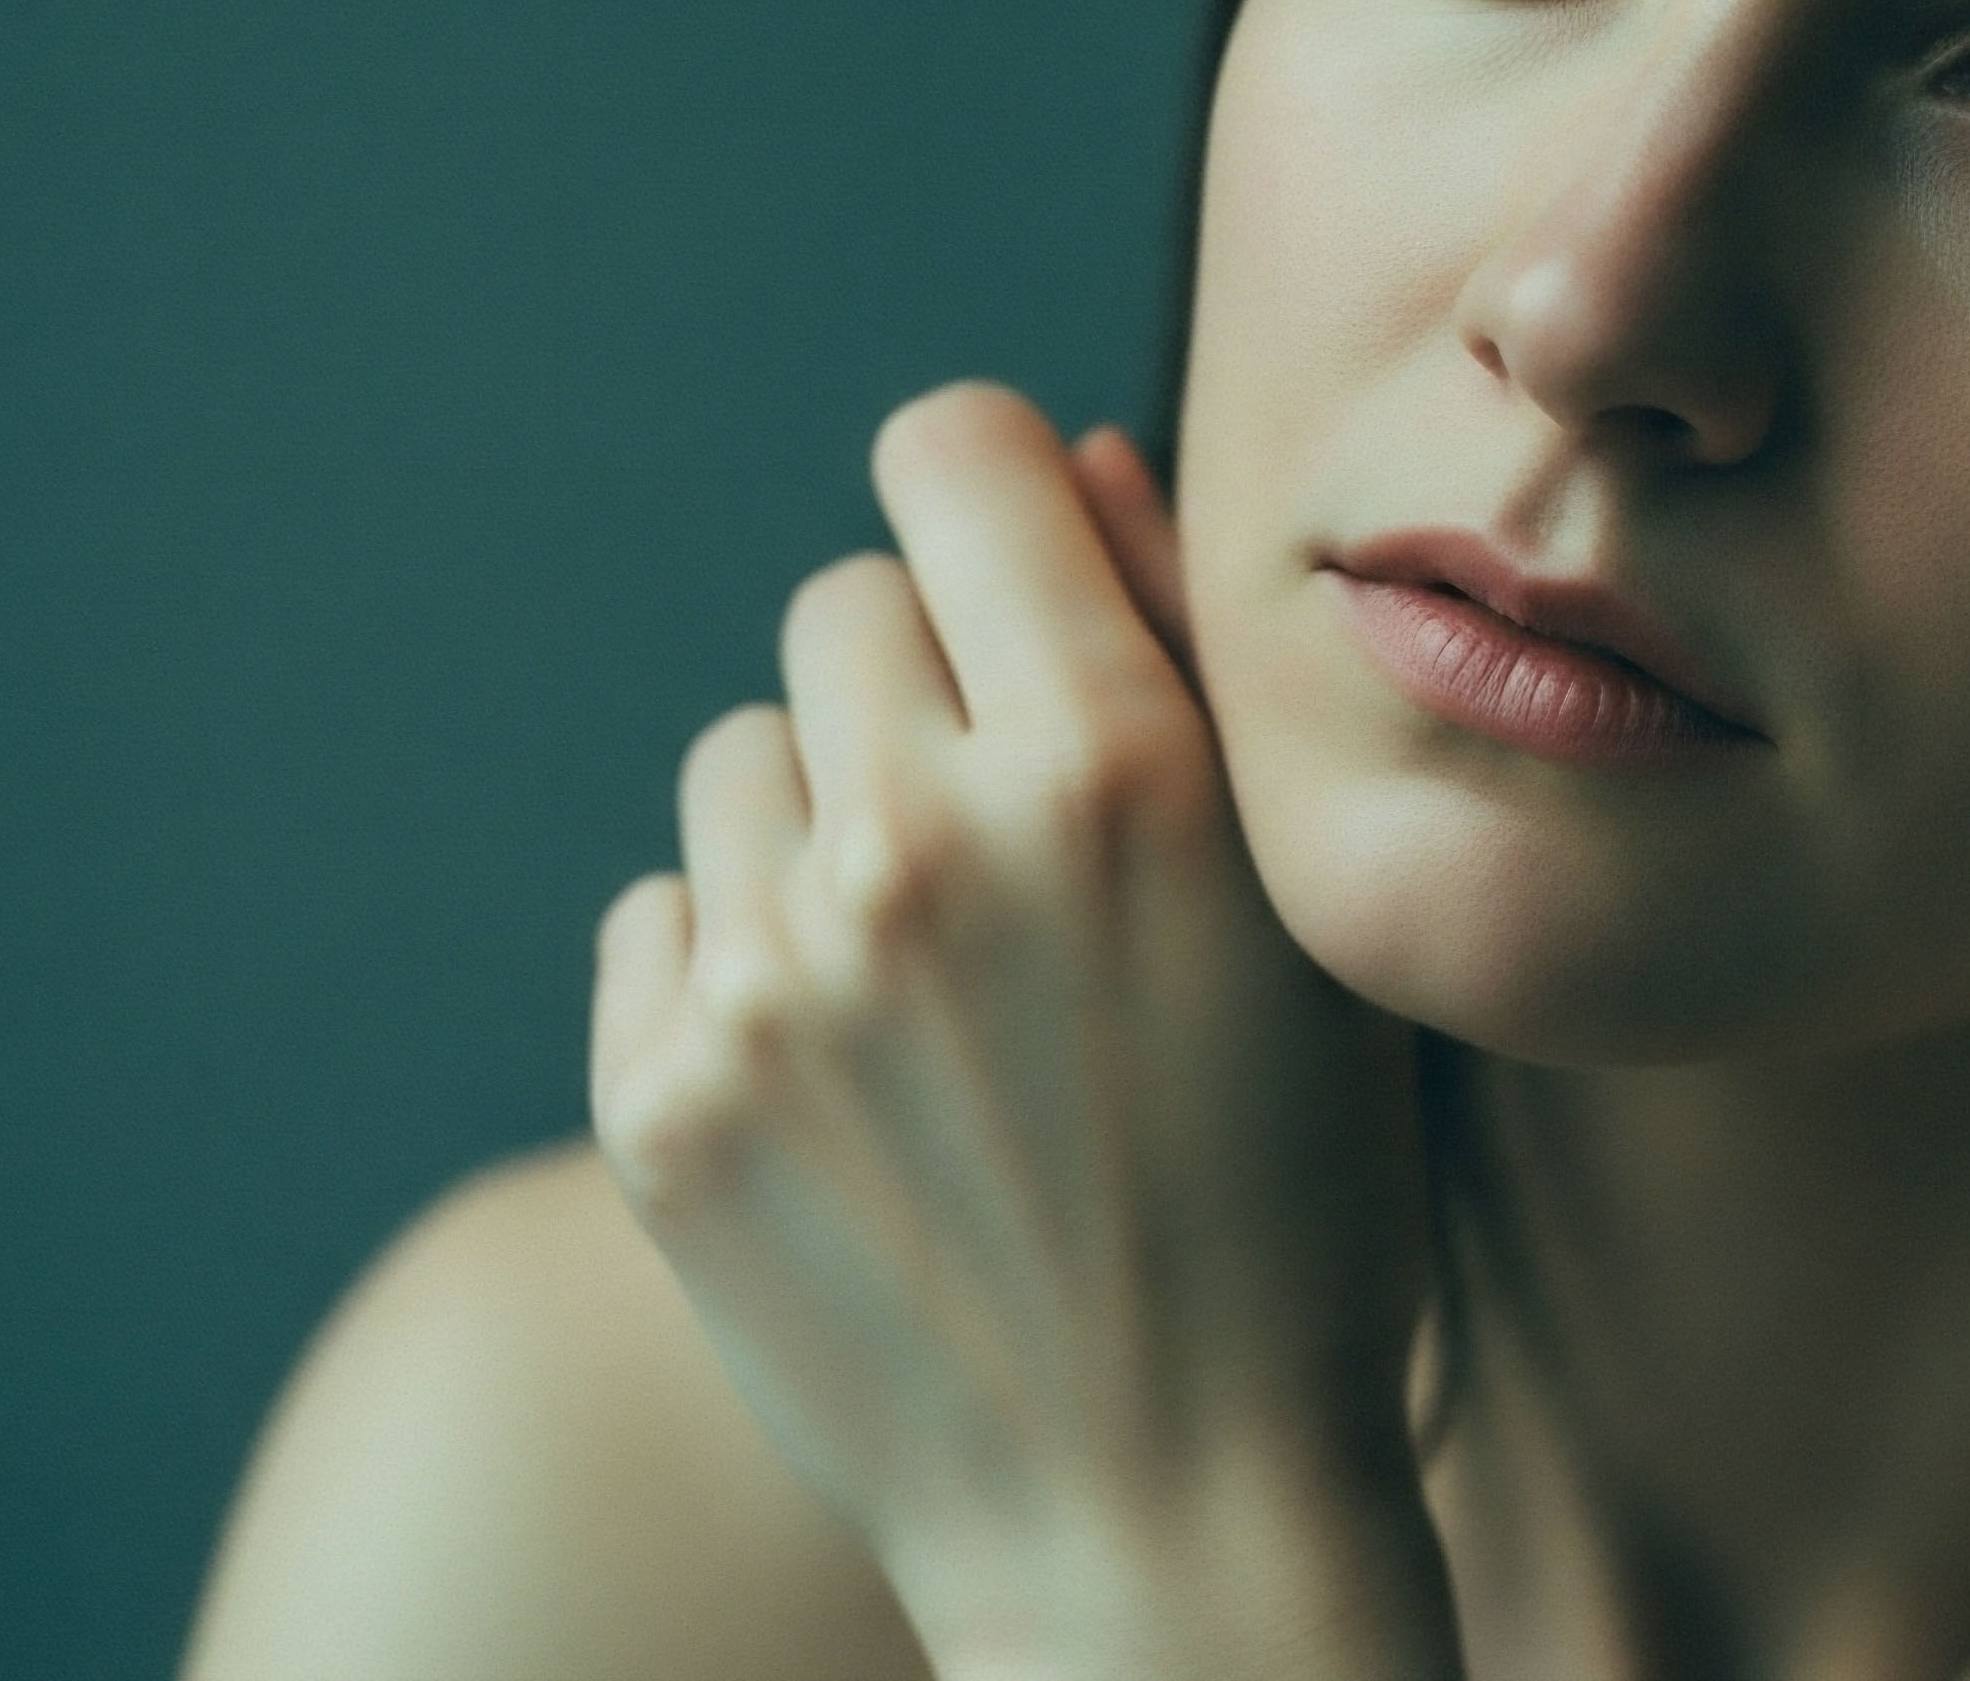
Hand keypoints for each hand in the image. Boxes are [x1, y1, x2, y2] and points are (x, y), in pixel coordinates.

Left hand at [589, 383, 1454, 1680]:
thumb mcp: (1310, 916)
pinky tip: (858, 1079)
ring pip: (740, 757)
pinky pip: (660, 912)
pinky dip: (741, 963)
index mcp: (1114, 766)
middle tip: (1017, 844)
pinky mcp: (659, 1102)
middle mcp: (921, 841)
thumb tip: (1073, 464)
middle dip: (923, 686)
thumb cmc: (1297, 1205)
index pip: (952, 451)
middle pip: (843, 602)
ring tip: (942, 984)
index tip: (1022, 585)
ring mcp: (769, 978)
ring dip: (825, 823)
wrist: (1167, 1519)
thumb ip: (1197, 659)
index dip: (994, 503)